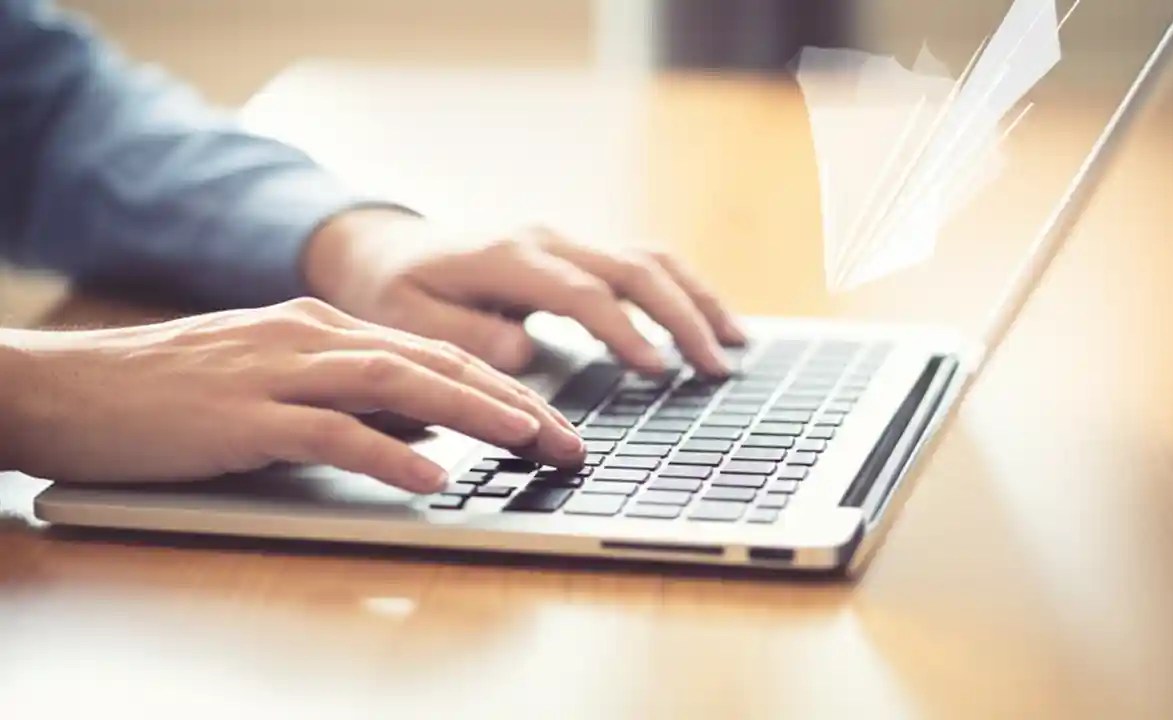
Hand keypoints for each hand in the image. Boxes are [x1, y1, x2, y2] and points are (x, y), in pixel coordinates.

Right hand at [0, 298, 583, 491]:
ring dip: (474, 415)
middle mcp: (312, 336)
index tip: (554, 424)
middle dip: (513, 403)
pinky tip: (433, 477)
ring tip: (529, 443)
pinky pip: (331, 432)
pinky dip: (389, 454)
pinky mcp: (244, 416)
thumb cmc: (175, 393)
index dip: (504, 388)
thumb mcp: (276, 381)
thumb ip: (350, 395)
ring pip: (398, 384)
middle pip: (435, 364)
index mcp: (325, 326)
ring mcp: (278, 371)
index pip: (437, 354)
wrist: (70, 388)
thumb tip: (427, 427)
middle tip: (569, 442)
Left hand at [303, 210, 747, 374]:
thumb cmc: (396, 291)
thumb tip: (525, 351)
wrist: (388, 249)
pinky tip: (709, 323)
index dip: (624, 329)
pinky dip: (682, 292)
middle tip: (715, 367)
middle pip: (633, 268)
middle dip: (682, 316)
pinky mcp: (578, 254)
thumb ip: (464, 333)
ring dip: (695, 298)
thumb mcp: (407, 318)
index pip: (582, 292)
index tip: (658, 369)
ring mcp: (567, 242)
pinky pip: (642, 265)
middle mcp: (547, 241)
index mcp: (508, 258)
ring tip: (734, 344)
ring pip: (649, 259)